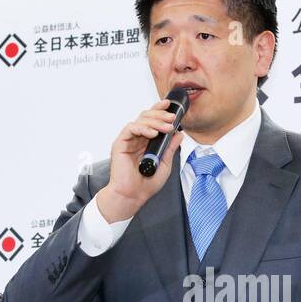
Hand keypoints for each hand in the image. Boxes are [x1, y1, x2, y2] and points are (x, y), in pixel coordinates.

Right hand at [96, 99, 185, 222]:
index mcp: (145, 142)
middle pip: (146, 117)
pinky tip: (153, 133)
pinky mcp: (120, 143)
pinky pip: (131, 128)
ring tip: (167, 127)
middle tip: (172, 118)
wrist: (133, 195)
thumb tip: (180, 134)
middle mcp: (136, 139)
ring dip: (155, 121)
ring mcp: (128, 140)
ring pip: (140, 120)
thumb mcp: (165, 163)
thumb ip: (170, 148)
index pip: (152, 121)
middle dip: (160, 114)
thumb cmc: (146, 183)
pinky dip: (143, 128)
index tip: (170, 106)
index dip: (160, 111)